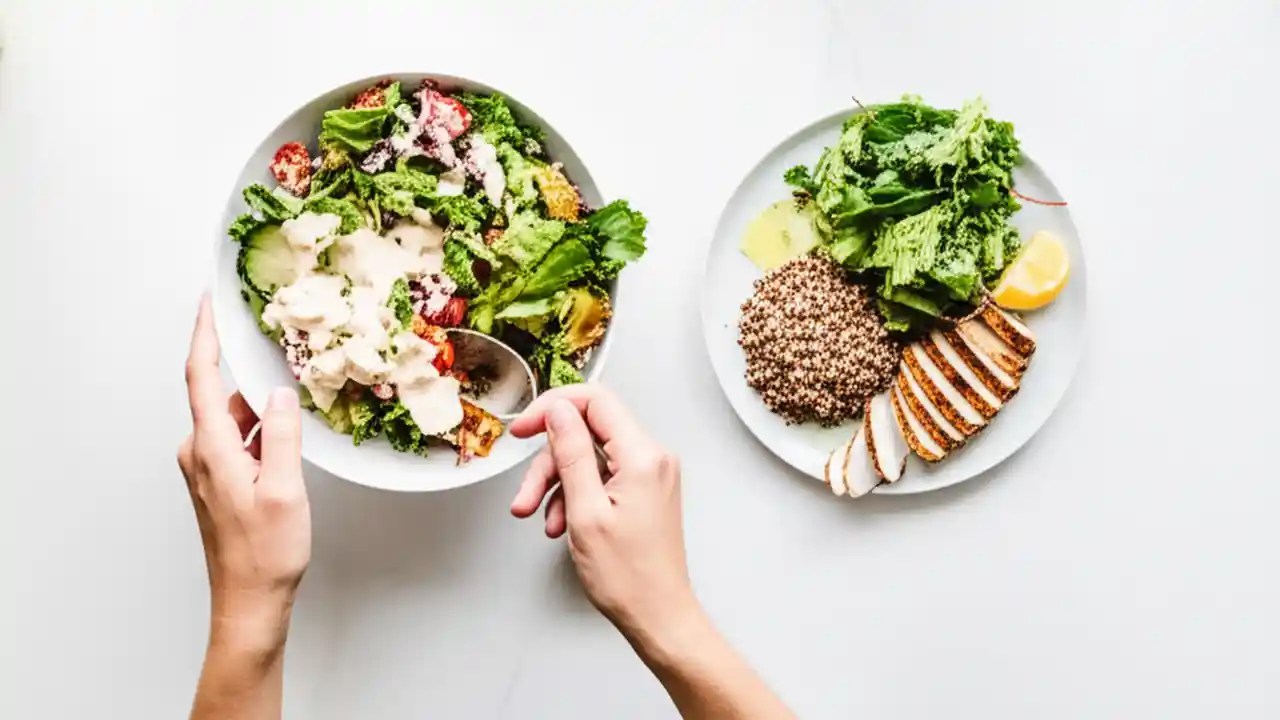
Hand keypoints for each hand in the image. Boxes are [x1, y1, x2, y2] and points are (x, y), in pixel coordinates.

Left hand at [179, 296, 310, 650]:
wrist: (250, 600)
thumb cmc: (266, 553)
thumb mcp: (284, 487)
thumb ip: (282, 434)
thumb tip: (280, 393)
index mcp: (211, 448)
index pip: (200, 377)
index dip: (204, 335)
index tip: (208, 302)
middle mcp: (201, 453)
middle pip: (222, 395)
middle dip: (251, 375)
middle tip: (285, 354)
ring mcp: (208, 468)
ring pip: (235, 420)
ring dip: (263, 413)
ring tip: (298, 411)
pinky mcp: (219, 481)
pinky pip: (240, 441)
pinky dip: (262, 434)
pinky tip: (289, 444)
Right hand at [509, 385, 697, 646]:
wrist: (659, 616)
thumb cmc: (629, 577)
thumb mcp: (586, 511)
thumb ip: (571, 453)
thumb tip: (558, 411)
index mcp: (643, 456)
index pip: (595, 401)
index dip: (553, 407)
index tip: (524, 428)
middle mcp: (652, 458)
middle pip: (587, 433)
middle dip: (549, 462)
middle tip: (525, 495)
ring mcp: (650, 475)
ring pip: (590, 458)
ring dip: (557, 484)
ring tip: (539, 518)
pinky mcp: (644, 490)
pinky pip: (601, 477)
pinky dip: (575, 496)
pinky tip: (561, 524)